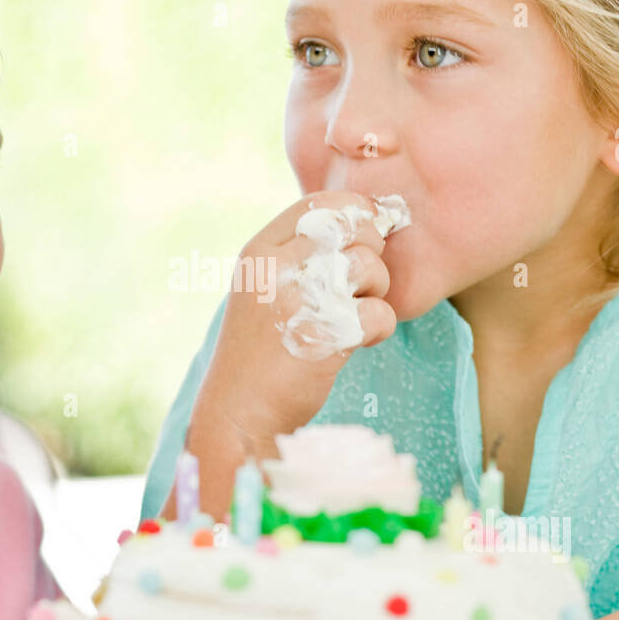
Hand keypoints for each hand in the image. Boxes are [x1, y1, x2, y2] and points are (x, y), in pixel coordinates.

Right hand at [183, 191, 401, 518]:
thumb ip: (297, 257)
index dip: (354, 213)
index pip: (319, 204)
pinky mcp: (324, 336)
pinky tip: (358, 343)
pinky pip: (380, 312)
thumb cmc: (258, 354)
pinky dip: (379, 329)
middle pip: (351, 228)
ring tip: (357, 314)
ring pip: (370, 266)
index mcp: (259, 252)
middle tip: (363, 282)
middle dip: (371, 250)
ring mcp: (298, 300)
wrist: (239, 415)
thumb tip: (361, 222)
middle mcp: (276, 267)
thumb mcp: (262, 291)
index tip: (368, 233)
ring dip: (378, 290)